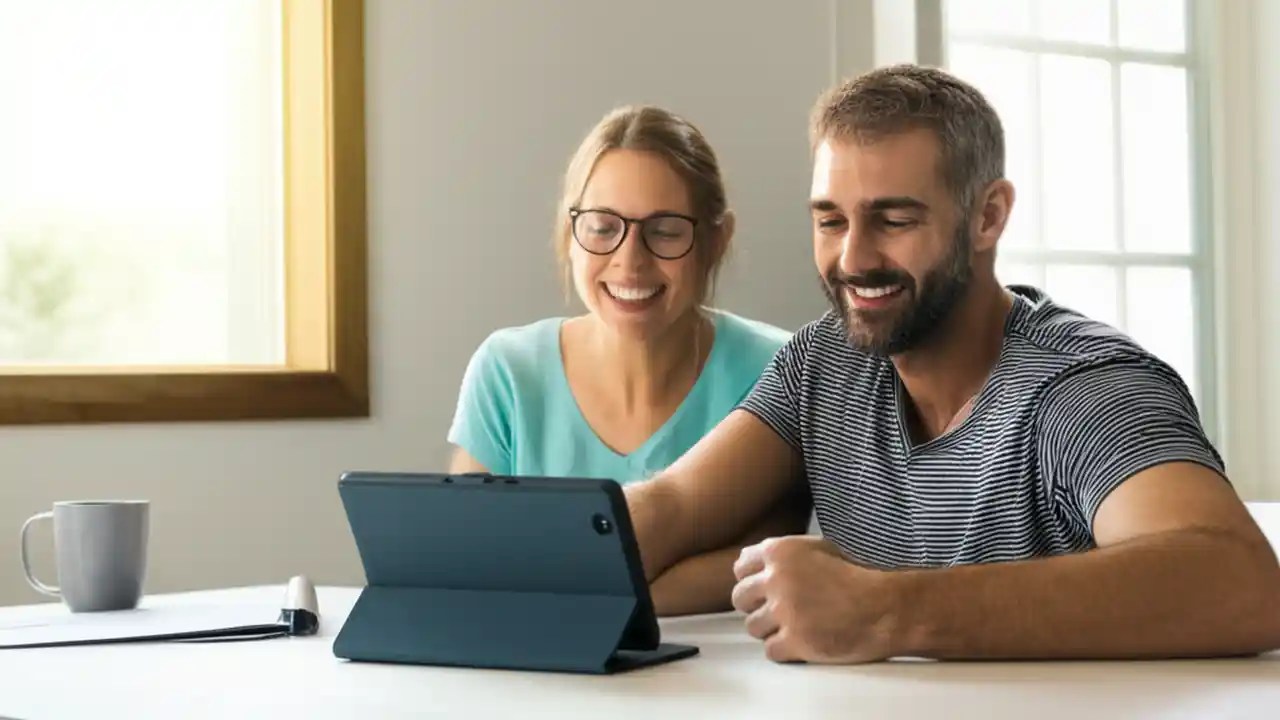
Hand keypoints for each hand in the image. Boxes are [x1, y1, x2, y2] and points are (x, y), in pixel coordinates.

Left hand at [731, 536, 900, 663]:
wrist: (884, 607)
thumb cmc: (856, 576)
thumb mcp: (819, 549)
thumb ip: (781, 554)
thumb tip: (745, 560)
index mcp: (781, 551)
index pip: (741, 567)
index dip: (751, 580)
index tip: (763, 589)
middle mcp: (777, 579)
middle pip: (740, 598)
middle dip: (756, 606)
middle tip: (778, 611)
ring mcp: (784, 611)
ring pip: (752, 627)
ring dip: (771, 629)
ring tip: (796, 626)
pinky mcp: (795, 640)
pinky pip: (770, 650)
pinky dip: (784, 650)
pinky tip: (802, 642)